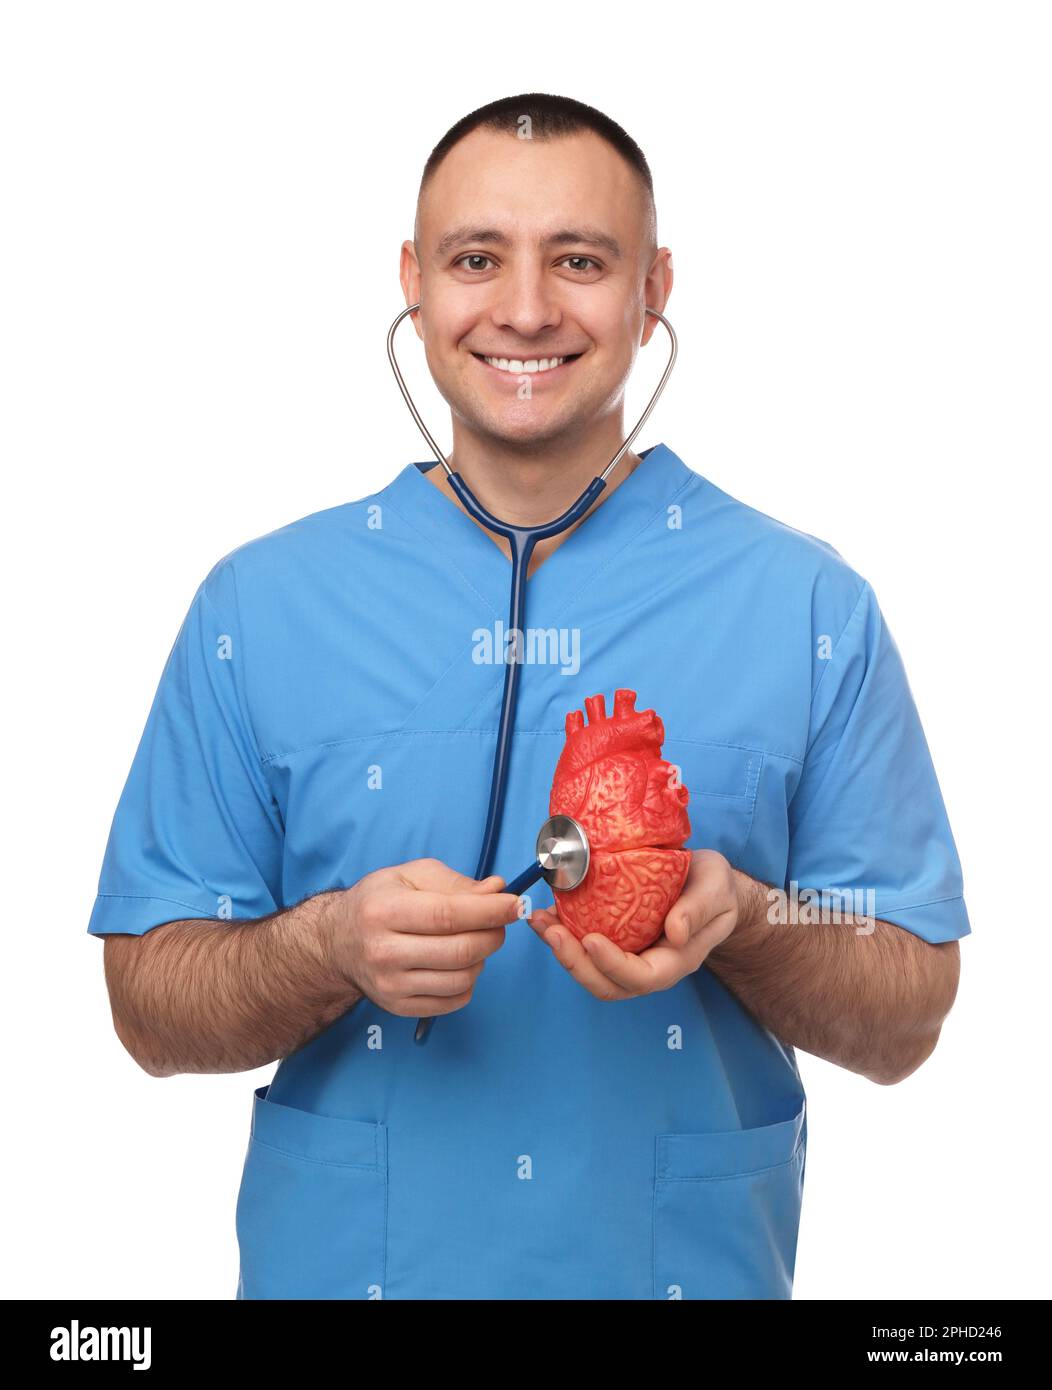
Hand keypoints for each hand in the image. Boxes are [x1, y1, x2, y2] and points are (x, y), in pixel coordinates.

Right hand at [324, 859, 519, 1017]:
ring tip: (473, 941)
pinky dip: (468, 981)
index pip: (448, 915)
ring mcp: (390, 985)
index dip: (490, 911)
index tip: (515, 904)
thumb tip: (497, 891)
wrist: (337, 941)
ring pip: (463, 978)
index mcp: (384, 911)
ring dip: (482, 958)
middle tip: (498, 922)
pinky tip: (458, 963)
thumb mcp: (411, 875)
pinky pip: (454, 1000)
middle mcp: (383, 952)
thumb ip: (456, 883)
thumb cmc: (379, 902)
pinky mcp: (398, 1007)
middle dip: (493, 934)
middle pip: (461, 951)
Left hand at [525, 849, 748, 1000]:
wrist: (708, 883)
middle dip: (575, 963)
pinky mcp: (615, 939)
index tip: (590, 938)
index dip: (612, 965)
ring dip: (562, 951)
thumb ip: (699, 910)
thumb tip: (676, 933)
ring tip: (540, 921)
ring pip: (591, 971)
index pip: (642, 977)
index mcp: (677, 960)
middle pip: (608, 984)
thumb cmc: (716, 888)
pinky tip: (548, 912)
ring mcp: (630, 955)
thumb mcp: (717, 888)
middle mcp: (649, 965)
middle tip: (551, 931)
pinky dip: (563, 933)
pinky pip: (585, 947)